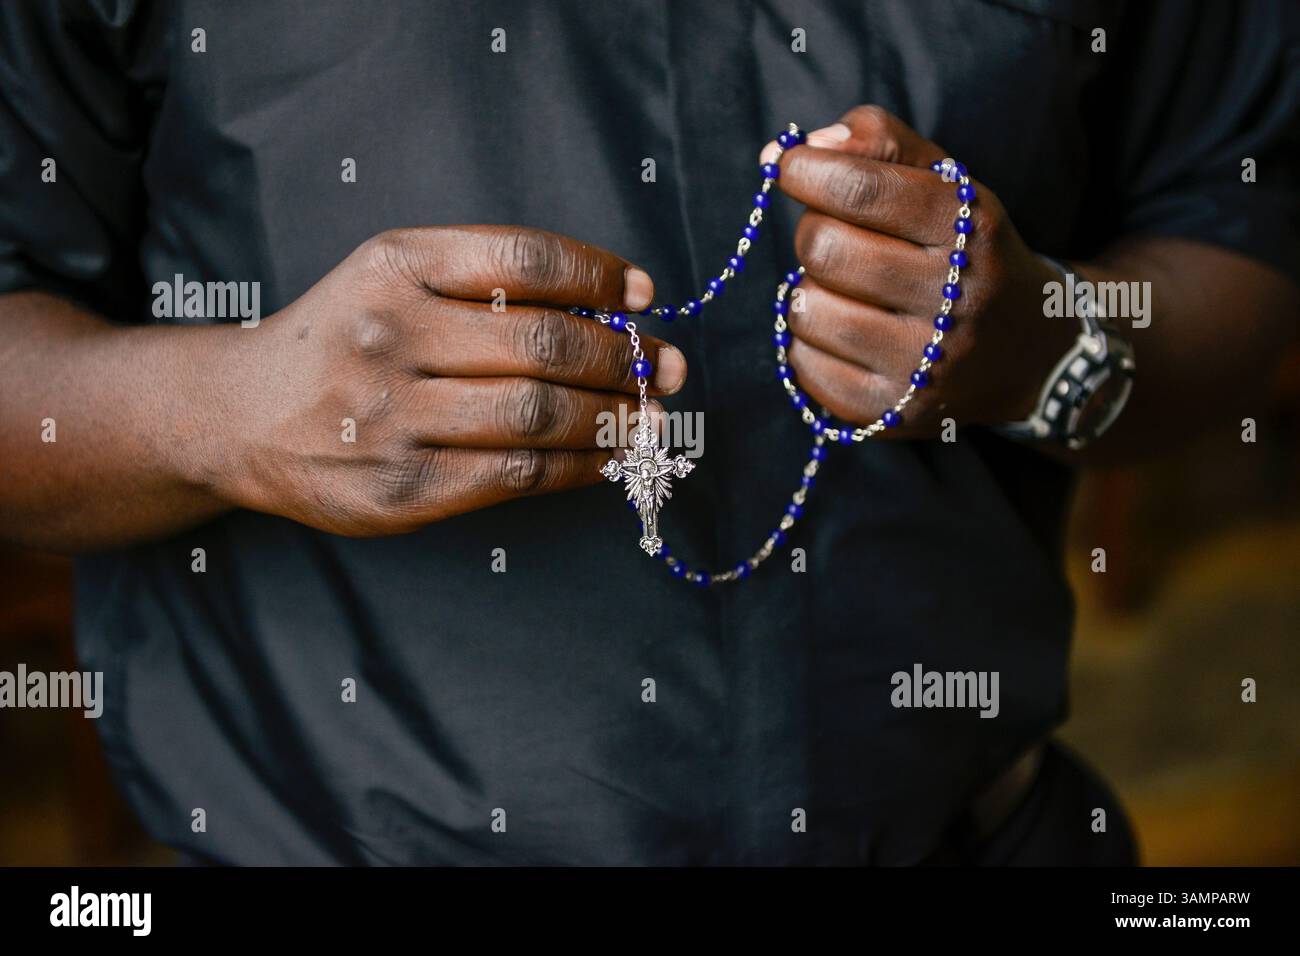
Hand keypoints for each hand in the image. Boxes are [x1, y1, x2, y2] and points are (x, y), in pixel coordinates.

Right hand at [213, 225, 683, 535]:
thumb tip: (610, 309)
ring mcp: (393, 419)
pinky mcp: (403, 490)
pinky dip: (580, 467)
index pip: (524, 259)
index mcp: (396, 266)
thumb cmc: (344, 338)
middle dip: (625, 358)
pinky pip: (519, 476)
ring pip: (540, 416)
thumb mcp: (393, 276)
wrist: (242, 415)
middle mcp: (392, 335)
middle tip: (665, 366)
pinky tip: (607, 457)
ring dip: (614, 417)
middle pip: (545, 345)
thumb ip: (483, 281)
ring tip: (650, 415)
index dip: (599, 275)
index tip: (641, 294)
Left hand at [763, 106, 1074, 435]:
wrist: (1032, 352)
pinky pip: (806, 366)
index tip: (785, 165)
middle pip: (825, 249)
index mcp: (970, 228)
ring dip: (809, 292)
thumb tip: (800, 148)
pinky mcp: (894, 412)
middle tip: (833, 237)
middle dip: (812, 232)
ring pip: (809, 310)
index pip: (863, 188)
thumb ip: (882, 144)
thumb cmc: (969, 250)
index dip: (806, 170)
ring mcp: (924, 364)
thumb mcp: (949, 183)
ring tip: (844, 291)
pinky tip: (843, 332)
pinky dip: (809, 342)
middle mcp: (953, 299)